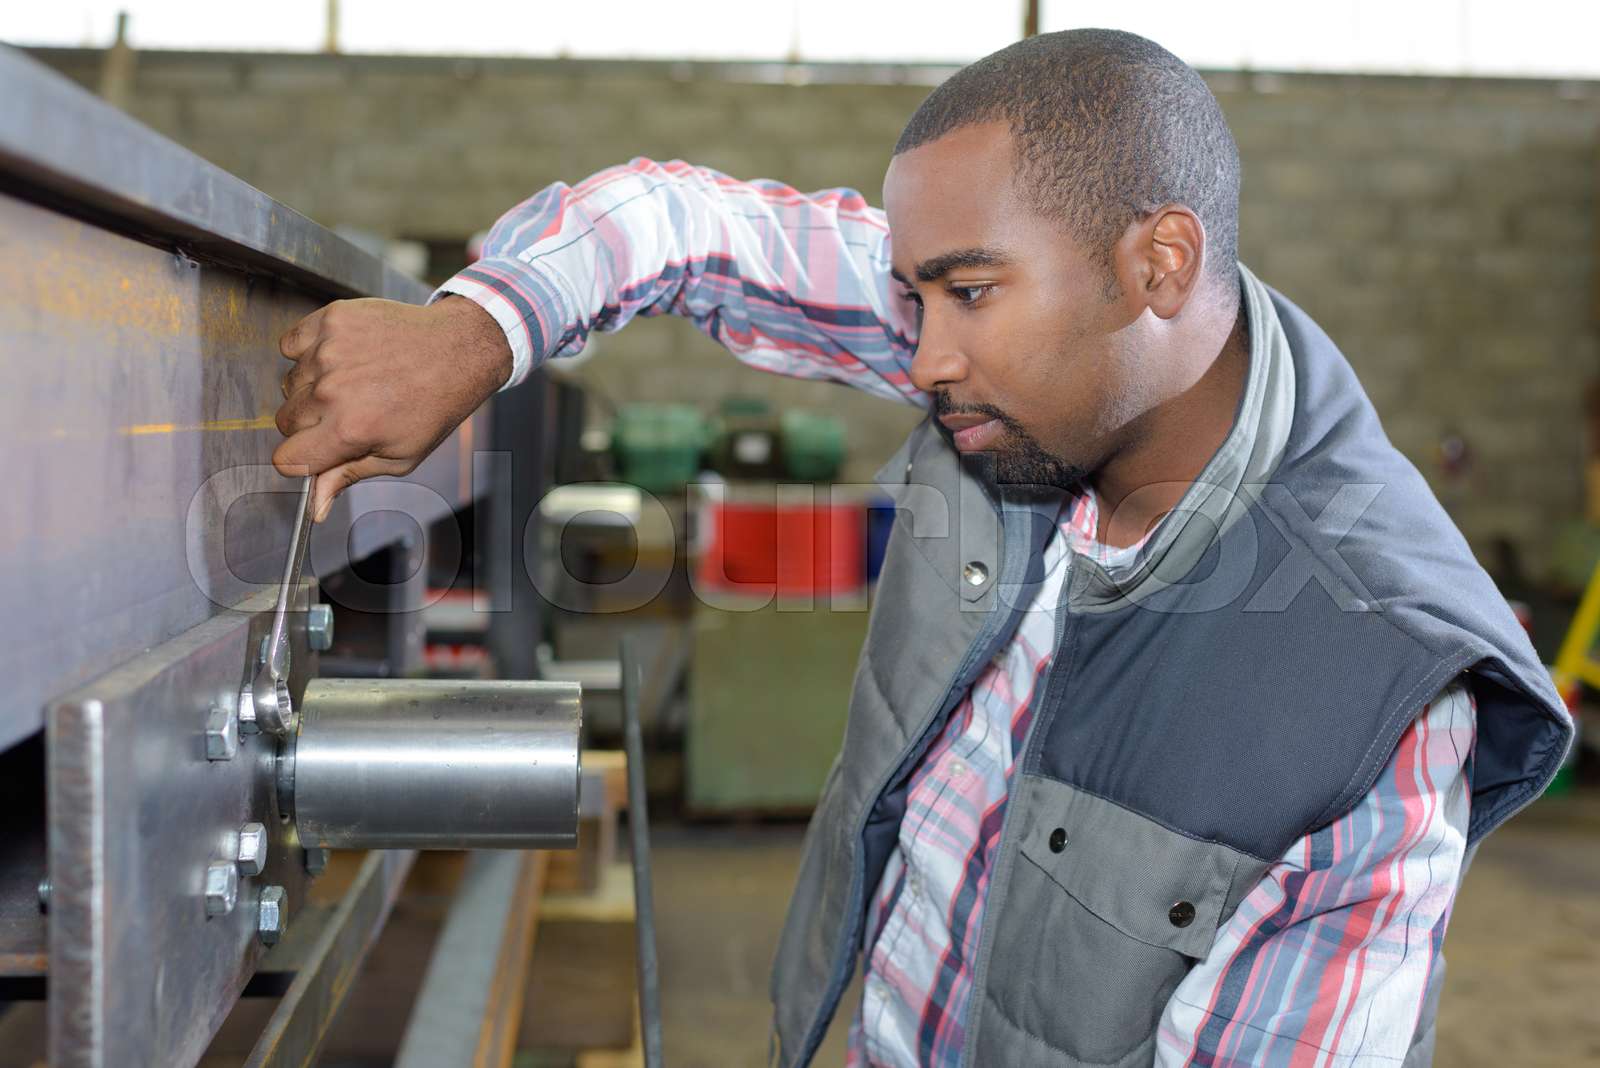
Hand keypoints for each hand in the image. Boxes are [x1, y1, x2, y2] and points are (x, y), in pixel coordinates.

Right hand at [273, 296, 512, 520]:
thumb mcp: (399, 456)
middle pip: (285, 421)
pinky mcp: (330, 320)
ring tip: (355, 382)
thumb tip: (313, 509)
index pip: (286, 459)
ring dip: (312, 387)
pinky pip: (291, 344)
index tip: (318, 451)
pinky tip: (342, 357)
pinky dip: (308, 351)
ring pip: (289, 384)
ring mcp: (329, 352)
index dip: (301, 460)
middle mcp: (331, 391)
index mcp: (348, 429)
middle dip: (309, 425)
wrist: (457, 350)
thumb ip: (347, 476)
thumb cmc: (434, 406)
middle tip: (348, 413)